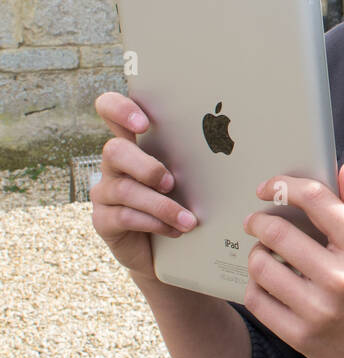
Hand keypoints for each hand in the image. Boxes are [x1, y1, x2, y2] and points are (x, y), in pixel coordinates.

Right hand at [90, 92, 197, 281]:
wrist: (167, 249)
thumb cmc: (181, 201)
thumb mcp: (187, 175)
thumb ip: (192, 156)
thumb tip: (227, 142)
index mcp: (133, 142)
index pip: (109, 108)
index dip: (120, 109)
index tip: (143, 124)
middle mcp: (114, 163)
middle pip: (114, 150)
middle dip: (147, 167)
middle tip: (172, 182)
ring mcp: (105, 191)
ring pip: (125, 189)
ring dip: (162, 205)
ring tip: (189, 220)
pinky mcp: (102, 219)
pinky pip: (125, 216)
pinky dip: (154, 223)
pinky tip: (174, 230)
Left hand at [242, 163, 343, 357]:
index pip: (317, 201)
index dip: (286, 186)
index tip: (270, 187)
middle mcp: (341, 278)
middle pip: (278, 233)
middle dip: (259, 221)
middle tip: (256, 222)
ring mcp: (319, 310)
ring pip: (262, 267)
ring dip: (256, 254)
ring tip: (264, 255)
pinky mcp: (302, 337)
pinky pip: (258, 301)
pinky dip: (255, 287)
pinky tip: (266, 283)